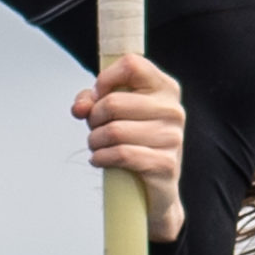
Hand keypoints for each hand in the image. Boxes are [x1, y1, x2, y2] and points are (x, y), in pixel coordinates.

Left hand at [73, 54, 186, 241]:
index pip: (131, 64)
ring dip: (94, 141)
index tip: (98, 96)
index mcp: (165, 88)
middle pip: (113, 102)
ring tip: (97, 146)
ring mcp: (173, 138)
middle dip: (93, 118)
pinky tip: (99, 160)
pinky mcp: (165, 164)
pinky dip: (101, 158)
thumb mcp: (112, 114)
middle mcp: (173, 110)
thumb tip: (81, 107)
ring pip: (113, 130)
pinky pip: (122, 154)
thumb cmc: (134, 142)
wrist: (155, 190)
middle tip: (95, 129)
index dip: (105, 79)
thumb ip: (92, 100)